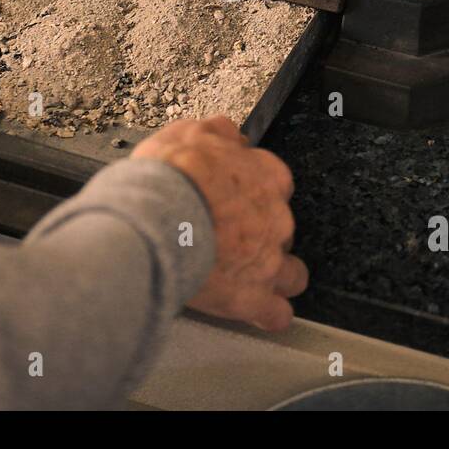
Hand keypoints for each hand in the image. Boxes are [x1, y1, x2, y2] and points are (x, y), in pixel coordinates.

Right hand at [132, 116, 306, 330]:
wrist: (156, 214)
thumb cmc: (167, 176)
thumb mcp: (189, 133)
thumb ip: (217, 134)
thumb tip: (229, 134)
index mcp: (265, 178)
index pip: (276, 185)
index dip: (256, 195)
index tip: (240, 201)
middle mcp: (274, 218)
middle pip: (282, 229)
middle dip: (261, 236)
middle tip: (230, 240)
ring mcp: (268, 260)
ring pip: (291, 273)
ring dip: (276, 276)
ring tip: (251, 279)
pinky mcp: (253, 297)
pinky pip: (276, 313)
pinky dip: (267, 314)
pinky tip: (257, 313)